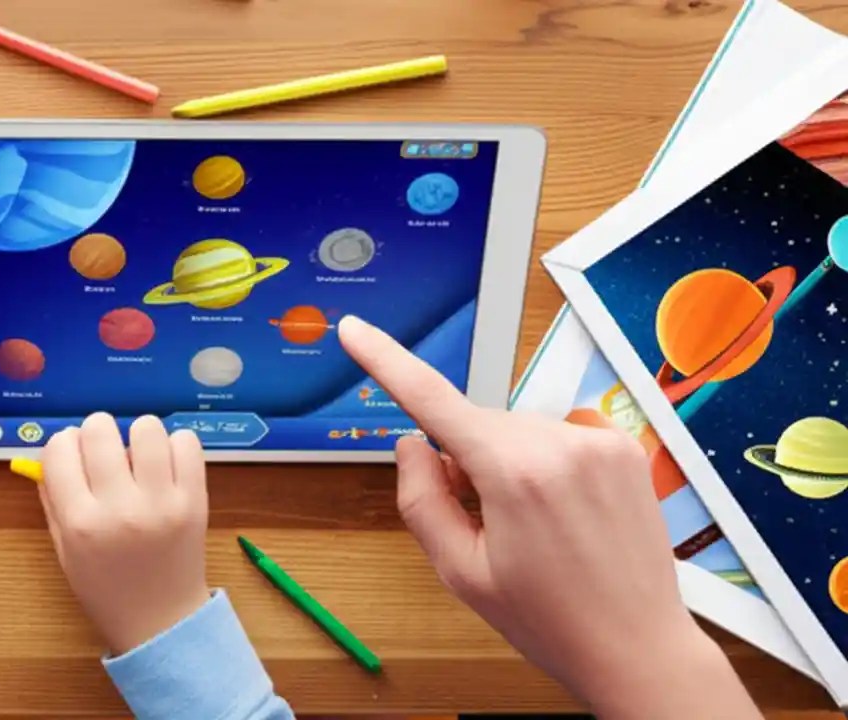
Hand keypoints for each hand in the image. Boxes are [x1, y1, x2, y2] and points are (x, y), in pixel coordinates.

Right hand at [38, 413, 210, 654]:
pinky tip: (166, 466)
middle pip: (99, 429)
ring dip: (138, 435)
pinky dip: (175, 445)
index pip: (59, 448)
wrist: (160, 620)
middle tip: (106, 454)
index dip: (64, 445)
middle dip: (97, 433)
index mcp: (80, 522)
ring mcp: (161, 502)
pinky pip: (186, 442)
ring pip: (146, 428)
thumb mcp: (64, 549)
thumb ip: (53, 498)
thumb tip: (53, 450)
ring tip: (140, 458)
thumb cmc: (105, 586)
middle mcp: (119, 508)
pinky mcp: (195, 499)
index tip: (73, 456)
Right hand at [338, 316, 759, 719]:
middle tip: (489, 528)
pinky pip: (556, 436)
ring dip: (509, 465)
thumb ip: (421, 500)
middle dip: (467, 462)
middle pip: (476, 426)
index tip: (356, 331)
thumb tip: (412, 444)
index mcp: (514, 474)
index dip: (385, 360)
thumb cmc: (553, 621)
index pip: (432, 400)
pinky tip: (562, 513)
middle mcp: (561, 443)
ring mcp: (599, 441)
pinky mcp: (623, 447)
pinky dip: (546, 464)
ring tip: (535, 530)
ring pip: (516, 431)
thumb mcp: (461, 573)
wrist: (638, 649)